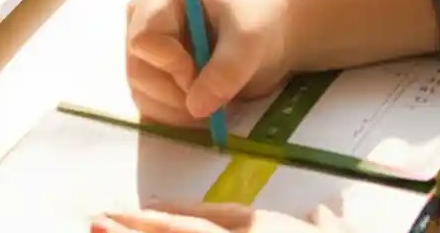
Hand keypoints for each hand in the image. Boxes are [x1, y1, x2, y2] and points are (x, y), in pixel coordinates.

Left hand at [94, 203, 347, 231]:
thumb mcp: (343, 232)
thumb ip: (329, 222)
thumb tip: (326, 216)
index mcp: (269, 225)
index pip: (214, 216)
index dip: (175, 211)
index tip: (142, 209)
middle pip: (184, 231)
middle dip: (138, 225)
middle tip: (97, 218)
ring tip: (96, 230)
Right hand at [126, 0, 291, 126]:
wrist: (273, 37)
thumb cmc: (260, 24)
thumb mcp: (250, 43)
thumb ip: (225, 71)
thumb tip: (195, 107)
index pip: (144, 39)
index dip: (170, 64)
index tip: (201, 73)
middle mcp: (142, 19)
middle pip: (138, 69)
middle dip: (175, 93)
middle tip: (211, 99)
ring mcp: (145, 49)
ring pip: (140, 92)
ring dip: (176, 109)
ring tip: (211, 105)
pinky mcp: (151, 74)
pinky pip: (148, 104)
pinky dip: (173, 116)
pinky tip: (200, 110)